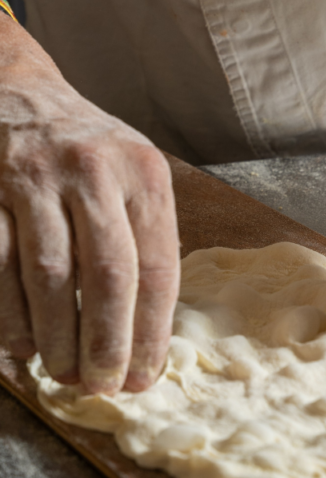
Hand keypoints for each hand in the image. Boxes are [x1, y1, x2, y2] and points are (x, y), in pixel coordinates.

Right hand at [0, 18, 179, 393]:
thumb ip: (146, 235)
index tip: (147, 373)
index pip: (157, 265)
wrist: (20, 92)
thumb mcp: (134, 175)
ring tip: (64, 374)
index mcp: (143, 173)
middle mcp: (93, 171)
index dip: (152, 329)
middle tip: (104, 385)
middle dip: (107, 341)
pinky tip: (20, 347)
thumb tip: (149, 324)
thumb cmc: (89, 150)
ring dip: (55, 337)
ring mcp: (34, 177)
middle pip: (107, 275)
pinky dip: (8, 316)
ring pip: (47, 276)